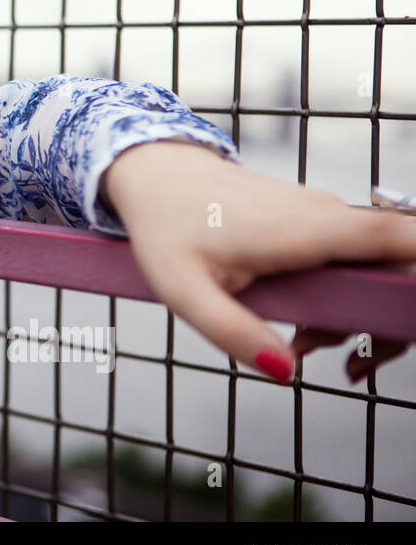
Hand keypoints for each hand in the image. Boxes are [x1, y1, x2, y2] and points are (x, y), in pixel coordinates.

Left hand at [100, 140, 414, 384]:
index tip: (407, 317)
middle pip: (399, 268)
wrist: (155, 174)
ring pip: (376, 268)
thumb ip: (233, 333)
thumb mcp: (183, 292)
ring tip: (301, 339)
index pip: (400, 240)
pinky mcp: (317, 218)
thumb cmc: (165, 228)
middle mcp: (327, 215)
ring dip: (355, 314)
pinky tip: (299, 315)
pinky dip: (341, 295)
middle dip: (382, 324)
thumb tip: (285, 370)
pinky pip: (353, 259)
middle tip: (337, 359)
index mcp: (306, 229)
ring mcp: (325, 213)